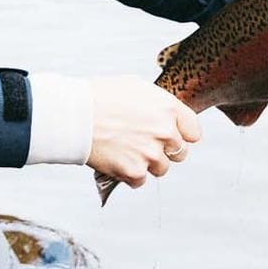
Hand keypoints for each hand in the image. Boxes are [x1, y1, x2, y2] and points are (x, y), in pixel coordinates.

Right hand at [86, 76, 202, 190]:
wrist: (73, 116)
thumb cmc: (99, 97)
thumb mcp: (136, 87)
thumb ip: (159, 104)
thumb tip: (167, 115)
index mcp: (168, 108)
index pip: (194, 132)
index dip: (182, 134)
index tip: (173, 136)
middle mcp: (165, 132)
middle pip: (180, 153)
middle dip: (165, 150)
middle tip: (144, 144)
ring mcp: (151, 154)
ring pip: (161, 169)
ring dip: (147, 163)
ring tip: (126, 150)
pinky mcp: (134, 172)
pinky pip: (140, 181)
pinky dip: (129, 174)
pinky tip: (116, 159)